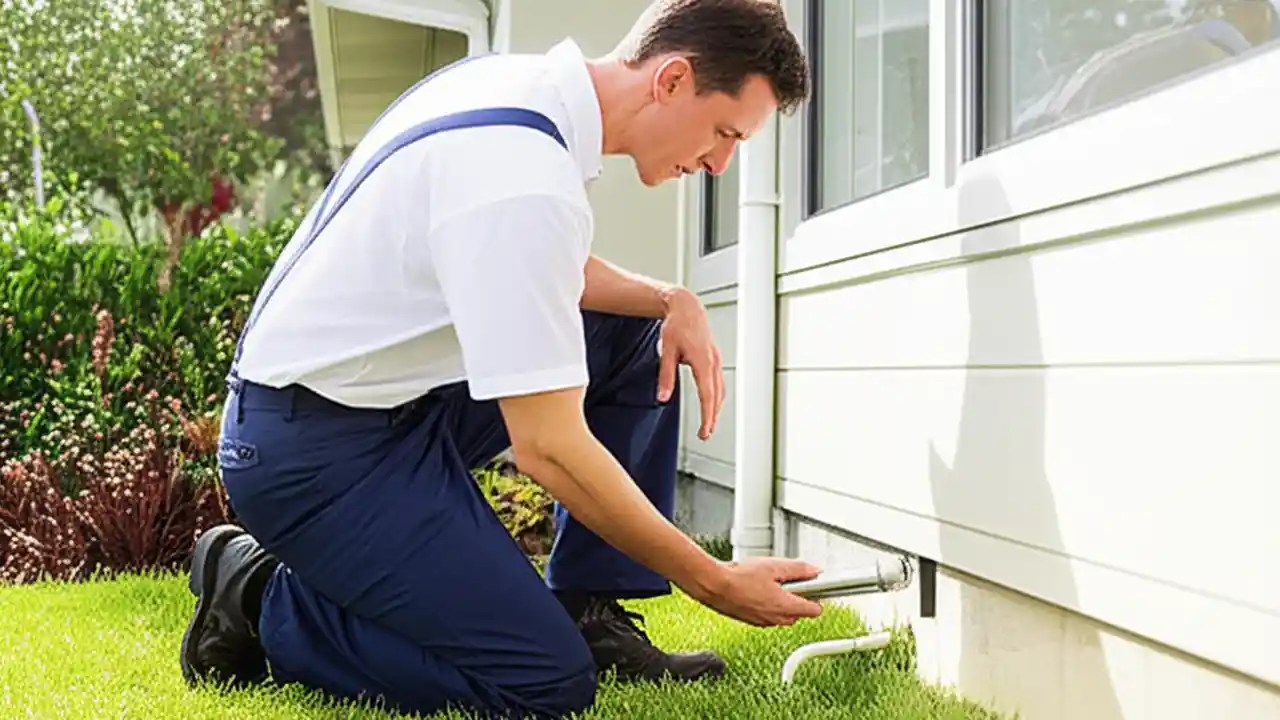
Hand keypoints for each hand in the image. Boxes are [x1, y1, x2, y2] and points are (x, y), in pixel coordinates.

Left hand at [657, 287, 724, 439]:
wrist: (687, 307)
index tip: (705, 431)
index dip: (707, 416)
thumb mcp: (666, 351)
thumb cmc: (676, 326)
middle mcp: (713, 362)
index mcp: (702, 361)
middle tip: (705, 434)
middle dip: (713, 417)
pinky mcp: (715, 358)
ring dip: (716, 408)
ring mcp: (716, 359)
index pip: (707, 395)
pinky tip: (711, 403)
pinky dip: (716, 395)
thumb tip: (662, 398)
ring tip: (709, 423)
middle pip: (717, 396)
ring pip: (720, 389)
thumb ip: (666, 376)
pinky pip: (719, 381)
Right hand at [689, 557, 824, 626]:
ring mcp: (764, 622)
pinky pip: (768, 615)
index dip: (817, 596)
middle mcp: (777, 619)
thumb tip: (815, 571)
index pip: (815, 610)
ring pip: (783, 614)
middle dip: (797, 597)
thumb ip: (798, 569)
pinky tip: (756, 590)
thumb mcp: (774, 566)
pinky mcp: (752, 621)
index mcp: (787, 606)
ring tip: (768, 583)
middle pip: (799, 612)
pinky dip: (767, 605)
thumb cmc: (739, 577)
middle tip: (788, 580)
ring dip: (781, 602)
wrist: (713, 586)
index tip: (815, 586)